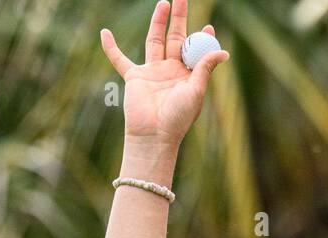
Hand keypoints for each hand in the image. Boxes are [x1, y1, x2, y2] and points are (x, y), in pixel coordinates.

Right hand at [100, 0, 228, 146]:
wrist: (154, 135)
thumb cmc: (178, 117)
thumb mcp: (195, 91)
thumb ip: (205, 69)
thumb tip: (223, 51)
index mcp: (187, 76)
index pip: (195, 51)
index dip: (201, 38)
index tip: (208, 26)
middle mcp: (170, 71)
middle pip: (175, 38)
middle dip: (179, 19)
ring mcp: (151, 72)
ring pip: (154, 40)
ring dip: (158, 22)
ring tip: (164, 3)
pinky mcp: (134, 76)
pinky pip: (119, 59)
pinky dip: (111, 48)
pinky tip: (105, 33)